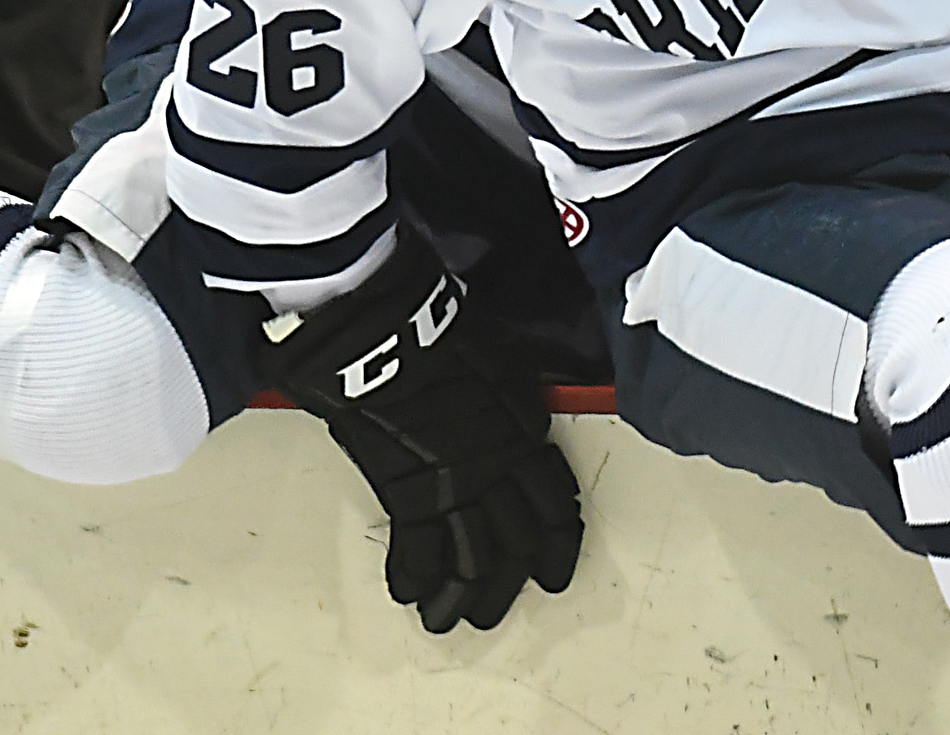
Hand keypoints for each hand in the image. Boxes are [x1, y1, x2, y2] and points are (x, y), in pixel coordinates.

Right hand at [264, 227, 584, 631]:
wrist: (391, 335)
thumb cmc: (442, 331)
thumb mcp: (497, 360)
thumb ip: (511, 403)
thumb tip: (519, 425)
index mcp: (524, 434)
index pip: (555, 501)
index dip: (557, 539)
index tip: (554, 564)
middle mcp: (497, 471)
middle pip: (517, 543)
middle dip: (509, 583)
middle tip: (498, 606)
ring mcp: (454, 488)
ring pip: (474, 561)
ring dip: (464, 596)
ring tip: (451, 618)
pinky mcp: (408, 497)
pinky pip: (419, 552)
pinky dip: (415, 579)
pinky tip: (411, 593)